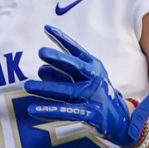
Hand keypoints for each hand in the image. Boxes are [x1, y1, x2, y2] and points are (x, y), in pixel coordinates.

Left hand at [23, 25, 148, 147]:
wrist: (120, 119)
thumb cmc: (97, 95)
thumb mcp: (84, 80)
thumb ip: (63, 74)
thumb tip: (40, 70)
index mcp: (94, 66)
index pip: (76, 50)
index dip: (62, 39)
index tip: (46, 28)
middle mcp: (94, 79)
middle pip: (75, 67)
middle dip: (59, 58)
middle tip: (41, 52)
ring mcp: (93, 96)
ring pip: (66, 90)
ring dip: (46, 88)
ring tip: (27, 86)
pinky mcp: (91, 114)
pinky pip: (66, 111)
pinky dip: (49, 110)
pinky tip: (33, 109)